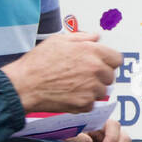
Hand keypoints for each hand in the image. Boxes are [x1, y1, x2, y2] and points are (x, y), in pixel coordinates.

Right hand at [2, 32, 120, 112]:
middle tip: (82, 75)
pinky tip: (69, 94)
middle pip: (110, 76)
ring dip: (91, 89)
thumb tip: (96, 37)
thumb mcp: (59, 40)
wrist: (24, 85)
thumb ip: (82, 37)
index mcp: (92, 51)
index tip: (101, 63)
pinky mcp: (84, 104)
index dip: (108, 61)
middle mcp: (95, 70)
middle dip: (100, 76)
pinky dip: (82, 101)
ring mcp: (91, 88)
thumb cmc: (38, 62)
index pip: (117, 59)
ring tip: (72, 84)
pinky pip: (91, 103)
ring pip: (101, 91)